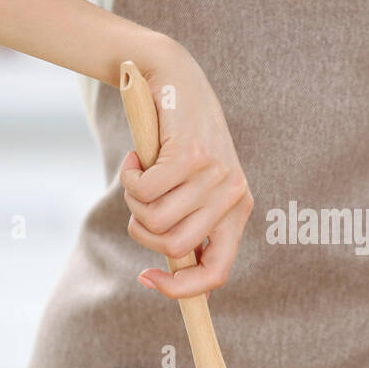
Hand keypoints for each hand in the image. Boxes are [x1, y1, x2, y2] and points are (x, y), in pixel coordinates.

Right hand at [119, 37, 252, 297]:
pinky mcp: (190, 155)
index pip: (216, 273)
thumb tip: (174, 277)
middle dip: (142, 230)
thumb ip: (189, 225)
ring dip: (133, 199)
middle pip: (172, 248)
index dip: (180, 289)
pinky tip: (137, 157)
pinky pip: (144, 191)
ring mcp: (214, 175)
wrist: (176, 78)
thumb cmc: (178, 141)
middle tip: (139, 200)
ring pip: (153, 219)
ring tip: (140, 173)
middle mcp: (233, 195)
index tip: (146, 278)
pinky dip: (129, 176)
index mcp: (239, 211)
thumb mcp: (192, 187)